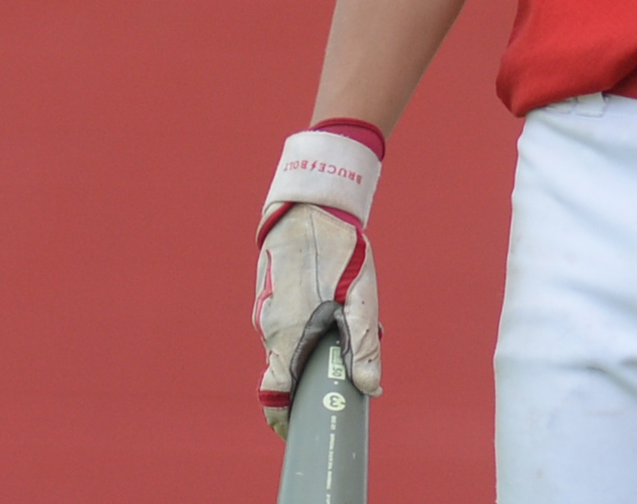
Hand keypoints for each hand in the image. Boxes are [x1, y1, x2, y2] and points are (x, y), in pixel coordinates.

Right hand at [253, 203, 380, 435]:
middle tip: (346, 365)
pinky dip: (308, 326)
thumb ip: (364, 343)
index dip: (283, 418)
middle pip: (286, 371)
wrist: (307, 207)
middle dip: (314, 375)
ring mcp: (266, 312)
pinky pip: (287, 325)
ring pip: (289, 345)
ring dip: (315, 345)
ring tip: (351, 318)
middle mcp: (270, 328)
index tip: (297, 429)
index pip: (275, 394)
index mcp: (289, 334)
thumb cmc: (339, 250)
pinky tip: (335, 303)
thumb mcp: (362, 297)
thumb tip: (371, 387)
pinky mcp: (269, 299)